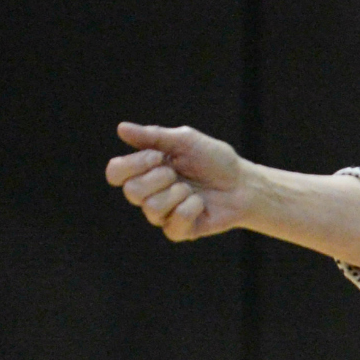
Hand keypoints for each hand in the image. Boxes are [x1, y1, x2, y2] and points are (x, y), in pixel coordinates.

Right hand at [105, 122, 254, 241]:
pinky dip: (191, 209)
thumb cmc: (215, 160)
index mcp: (144, 170)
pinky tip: (201, 204)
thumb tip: (121, 128)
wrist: (243, 184)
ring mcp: (162, 214)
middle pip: (132, 191)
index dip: (133, 164)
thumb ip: (154, 136)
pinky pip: (173, 224)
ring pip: (151, 208)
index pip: (115, 172)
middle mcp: (148, 193)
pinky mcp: (178, 231)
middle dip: (160, 178)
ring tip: (192, 190)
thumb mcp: (186, 141)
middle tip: (179, 174)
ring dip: (178, 193)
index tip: (158, 156)